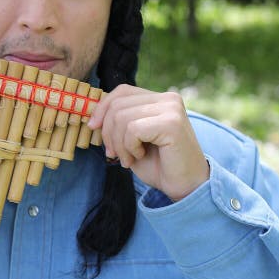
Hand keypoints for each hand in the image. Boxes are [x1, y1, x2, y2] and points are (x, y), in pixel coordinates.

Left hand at [87, 85, 209, 201]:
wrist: (186, 187)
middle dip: (108, 132)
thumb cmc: (158, 164)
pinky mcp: (172, 123)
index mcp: (159, 98)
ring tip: (129, 158)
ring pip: (122, 117)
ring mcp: (172, 109)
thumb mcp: (131, 138)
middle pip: (118, 105)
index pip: (122, 91)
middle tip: (113, 154)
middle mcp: (168, 99)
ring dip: (118, 144)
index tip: (93, 128)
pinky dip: (129, 147)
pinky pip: (133, 129)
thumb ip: (117, 121)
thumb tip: (92, 114)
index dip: (102, 108)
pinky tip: (140, 155)